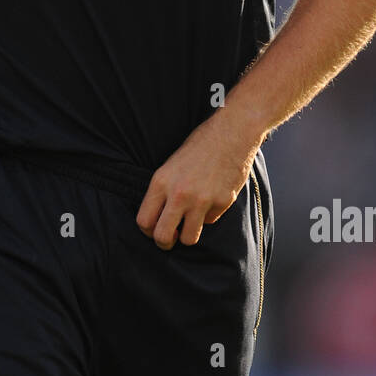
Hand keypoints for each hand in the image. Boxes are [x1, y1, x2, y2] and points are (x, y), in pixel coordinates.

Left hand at [136, 111, 261, 250]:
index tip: (154, 230)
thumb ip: (162, 191)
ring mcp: (202, 200)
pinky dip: (208, 215)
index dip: (147, 231)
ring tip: (190, 222)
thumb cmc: (199, 145)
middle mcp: (179, 194)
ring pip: (188, 238)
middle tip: (170, 239)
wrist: (231, 133)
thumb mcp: (171, 165)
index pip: (144, 221)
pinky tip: (211, 197)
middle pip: (163, 236)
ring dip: (188, 233)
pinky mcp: (221, 203)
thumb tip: (157, 217)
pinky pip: (209, 221)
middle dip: (164, 242)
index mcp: (161, 182)